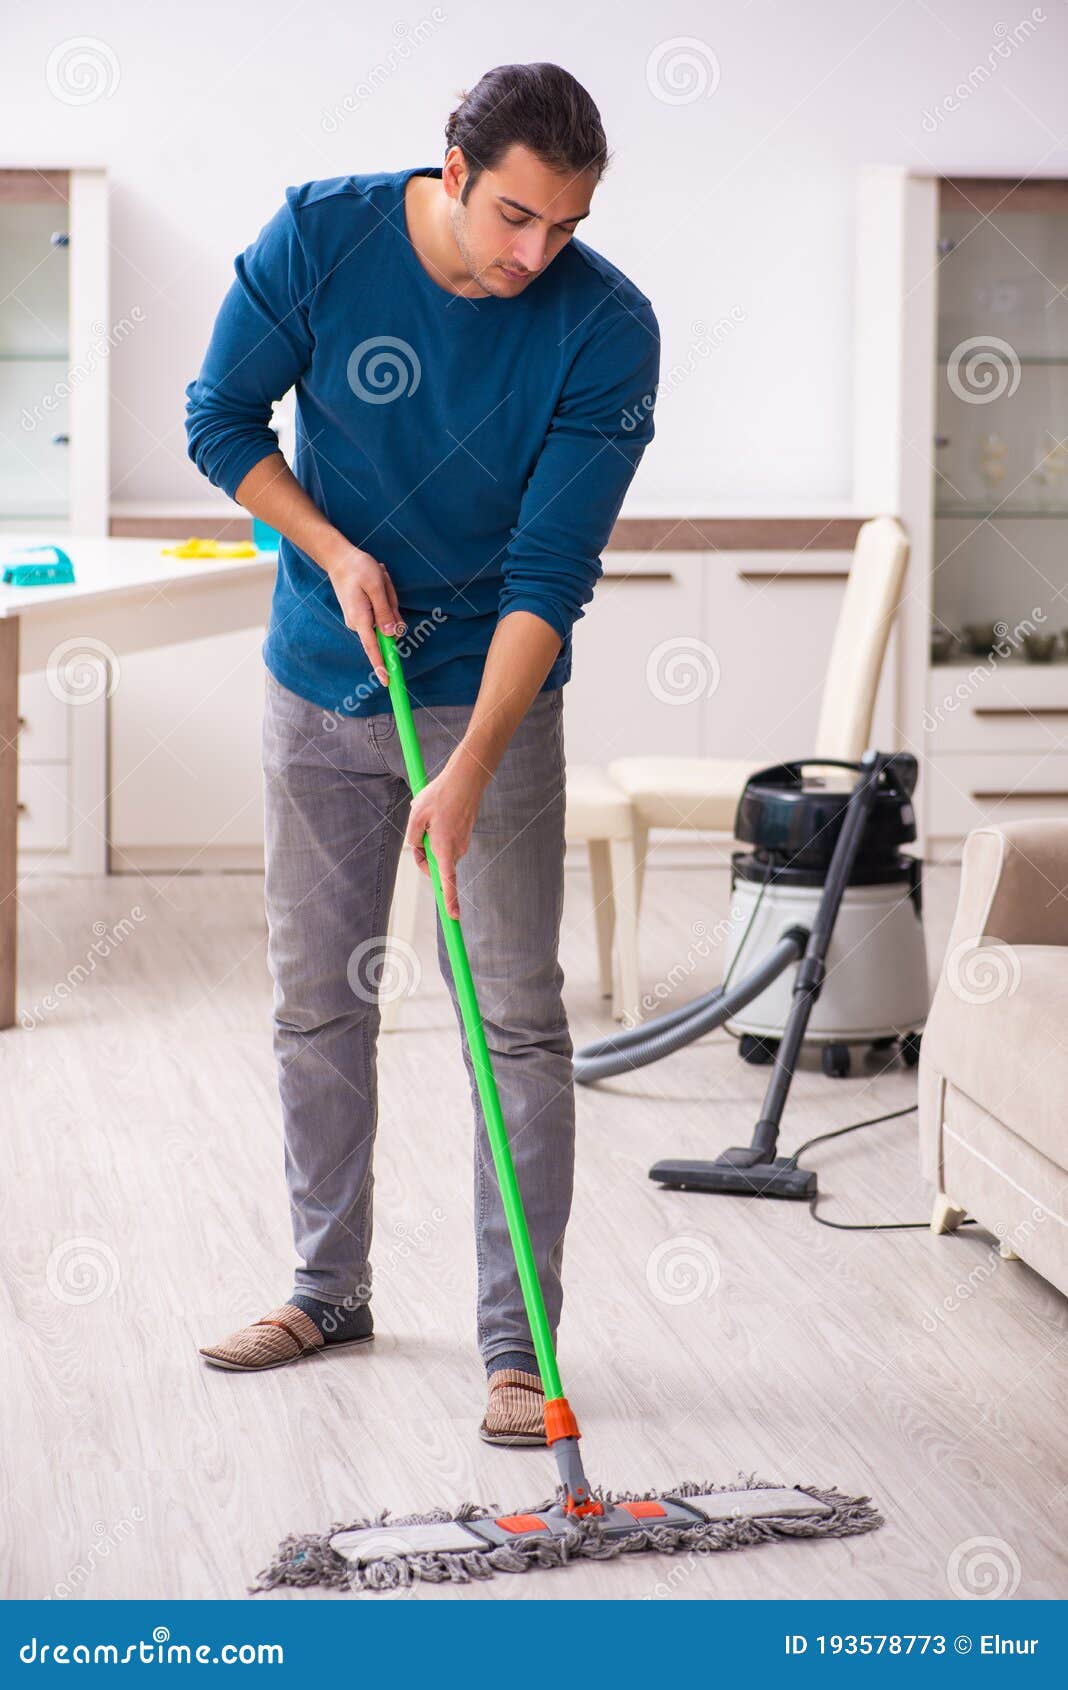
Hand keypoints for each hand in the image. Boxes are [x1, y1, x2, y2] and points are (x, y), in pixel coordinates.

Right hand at [324, 541, 402, 683]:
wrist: (339, 558)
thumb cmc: (358, 569)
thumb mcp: (377, 587)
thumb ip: (386, 612)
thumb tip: (393, 635)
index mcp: (361, 619)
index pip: (373, 648)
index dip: (382, 665)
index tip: (388, 681)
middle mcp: (359, 623)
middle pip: (387, 627)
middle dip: (392, 607)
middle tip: (383, 583)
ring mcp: (360, 619)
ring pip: (386, 617)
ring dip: (388, 598)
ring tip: (378, 580)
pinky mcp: (362, 613)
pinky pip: (381, 611)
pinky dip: (383, 597)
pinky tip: (376, 582)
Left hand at [405, 757, 486, 919]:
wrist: (465, 780)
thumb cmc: (440, 796)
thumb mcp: (415, 815)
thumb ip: (412, 837)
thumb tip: (416, 846)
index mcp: (444, 848)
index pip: (448, 881)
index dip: (450, 900)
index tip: (454, 916)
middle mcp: (456, 849)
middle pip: (436, 864)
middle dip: (423, 854)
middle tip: (418, 832)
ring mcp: (463, 842)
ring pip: (441, 851)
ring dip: (431, 839)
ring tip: (432, 816)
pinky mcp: (465, 835)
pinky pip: (447, 842)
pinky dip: (439, 833)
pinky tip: (439, 813)